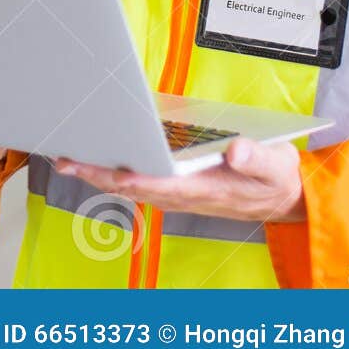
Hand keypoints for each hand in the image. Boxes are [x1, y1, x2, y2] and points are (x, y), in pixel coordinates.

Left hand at [56, 137, 305, 222]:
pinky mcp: (175, 188)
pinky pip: (137, 183)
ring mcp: (178, 194)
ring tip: (66, 161)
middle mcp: (186, 195)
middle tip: (66, 162)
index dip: (140, 179)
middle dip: (100, 174)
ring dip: (98, 175)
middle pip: (135, 186)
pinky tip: (93, 165)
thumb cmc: (275, 177)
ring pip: (130, 186)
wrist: (281, 197)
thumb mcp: (276, 164)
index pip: (166, 185)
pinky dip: (112, 174)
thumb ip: (257, 157)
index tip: (117, 173)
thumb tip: (237, 151)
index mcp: (207, 188)